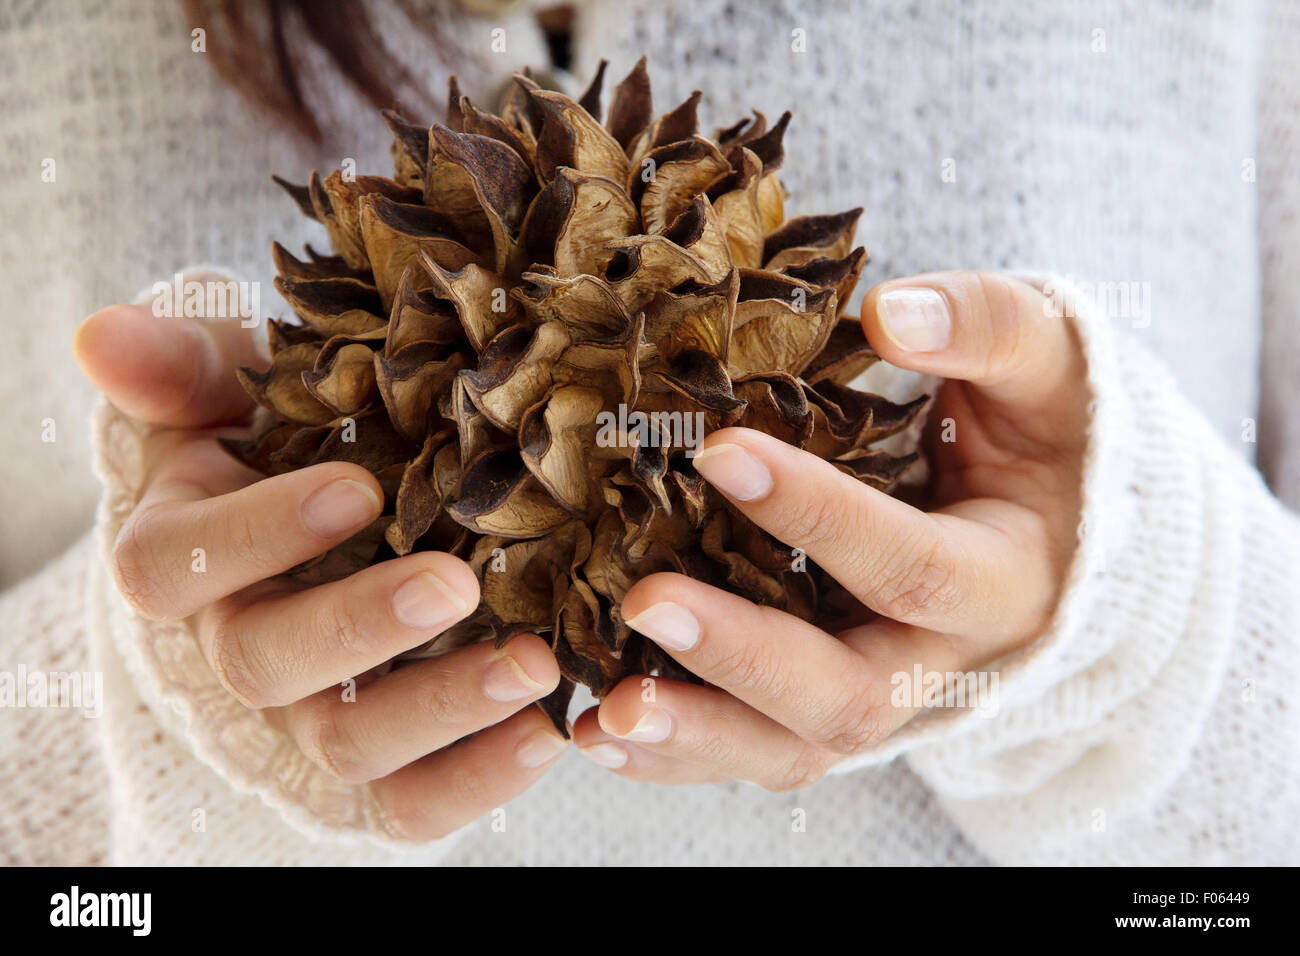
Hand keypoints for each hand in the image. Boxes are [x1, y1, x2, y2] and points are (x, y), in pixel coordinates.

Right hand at [76, 302, 566, 838]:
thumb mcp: (232, 388)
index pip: (175, 565)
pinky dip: (477, 779)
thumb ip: (182, 367)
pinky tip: (547, 730)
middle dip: (361, 626)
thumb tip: (100, 336)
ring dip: (441, 708)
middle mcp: (240, 644)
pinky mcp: (384, 761)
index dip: (256, 534)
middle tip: (456, 583)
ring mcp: (312, 712)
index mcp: (184, 558)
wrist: (343, 515)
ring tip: (531, 663)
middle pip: (267, 663)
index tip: (353, 489)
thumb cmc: (282, 439)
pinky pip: (414, 800)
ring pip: (348, 742)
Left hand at [572, 271, 1087, 788]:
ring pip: (795, 749)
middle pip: (848, 695)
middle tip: (644, 604)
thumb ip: (985, 327)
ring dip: (696, 737)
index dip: (820, 516)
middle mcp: (946, 665)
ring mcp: (888, 701)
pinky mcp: (833, 711)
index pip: (912, 565)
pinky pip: (762, 752)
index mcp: (1005, 580)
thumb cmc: (1045, 432)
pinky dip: (683, 754)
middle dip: (744, 656)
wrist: (1058, 529)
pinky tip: (603, 735)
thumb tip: (891, 311)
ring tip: (606, 714)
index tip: (720, 451)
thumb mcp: (1047, 365)